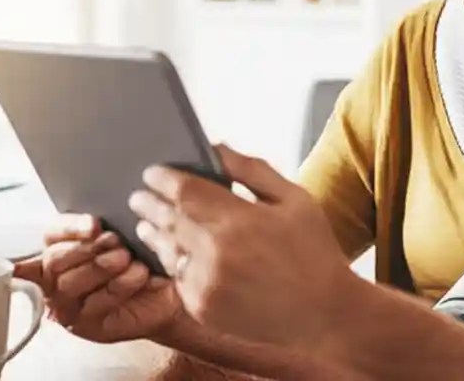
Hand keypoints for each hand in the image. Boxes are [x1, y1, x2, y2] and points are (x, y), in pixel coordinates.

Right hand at [14, 213, 186, 343]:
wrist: (169, 292)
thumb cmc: (142, 259)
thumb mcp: (127, 237)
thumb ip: (109, 228)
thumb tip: (100, 223)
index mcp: (61, 248)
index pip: (51, 234)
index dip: (70, 228)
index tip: (95, 224)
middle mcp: (56, 279)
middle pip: (54, 261)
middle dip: (86, 248)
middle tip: (115, 240)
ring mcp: (69, 306)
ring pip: (69, 284)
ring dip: (100, 267)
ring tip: (126, 257)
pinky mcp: (88, 326)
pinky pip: (94, 305)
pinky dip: (119, 286)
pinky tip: (138, 274)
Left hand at [129, 145, 357, 348]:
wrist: (325, 315)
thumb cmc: (313, 252)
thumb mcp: (294, 199)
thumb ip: (251, 170)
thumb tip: (215, 148)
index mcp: (240, 219)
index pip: (184, 190)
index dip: (162, 177)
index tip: (153, 171)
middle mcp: (216, 252)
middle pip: (166, 218)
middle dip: (148, 203)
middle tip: (139, 195)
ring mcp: (206, 283)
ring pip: (165, 249)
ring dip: (152, 233)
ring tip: (146, 223)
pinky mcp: (202, 307)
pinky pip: (176, 277)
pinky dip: (170, 262)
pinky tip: (170, 253)